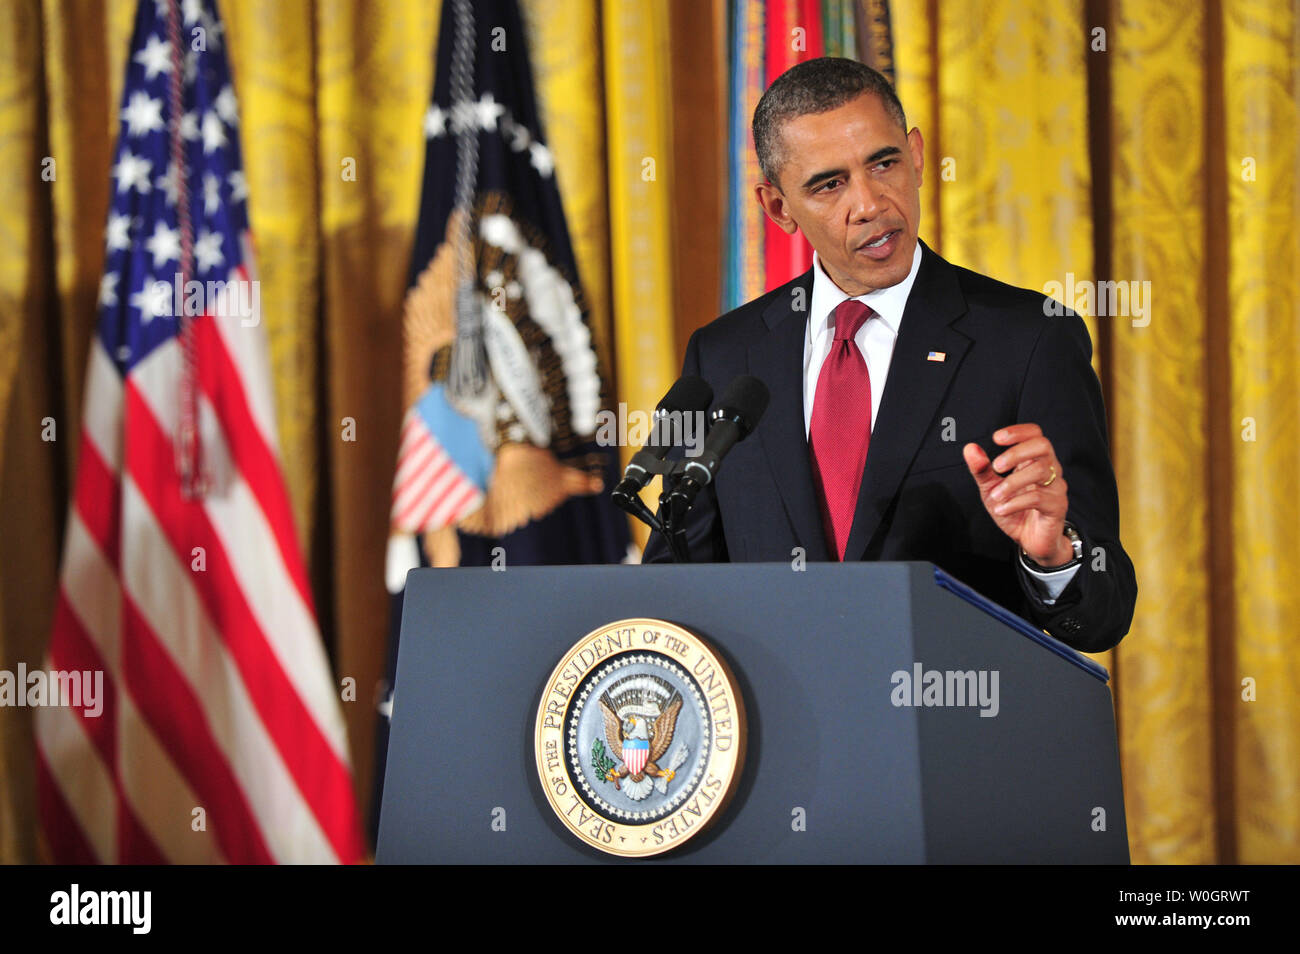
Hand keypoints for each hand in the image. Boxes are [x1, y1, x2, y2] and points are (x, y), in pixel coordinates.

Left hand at [963, 423, 1073, 566]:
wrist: (1029, 540)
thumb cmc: (1013, 509)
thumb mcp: (991, 489)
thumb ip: (981, 470)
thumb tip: (970, 448)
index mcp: (1033, 460)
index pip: (1035, 434)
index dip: (1018, 431)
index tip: (996, 438)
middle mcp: (1049, 469)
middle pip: (1043, 445)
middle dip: (1016, 452)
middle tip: (996, 466)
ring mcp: (1056, 487)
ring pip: (1040, 471)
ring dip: (1012, 482)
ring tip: (995, 496)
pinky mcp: (1057, 506)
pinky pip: (1038, 498)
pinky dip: (1015, 503)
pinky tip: (1002, 509)